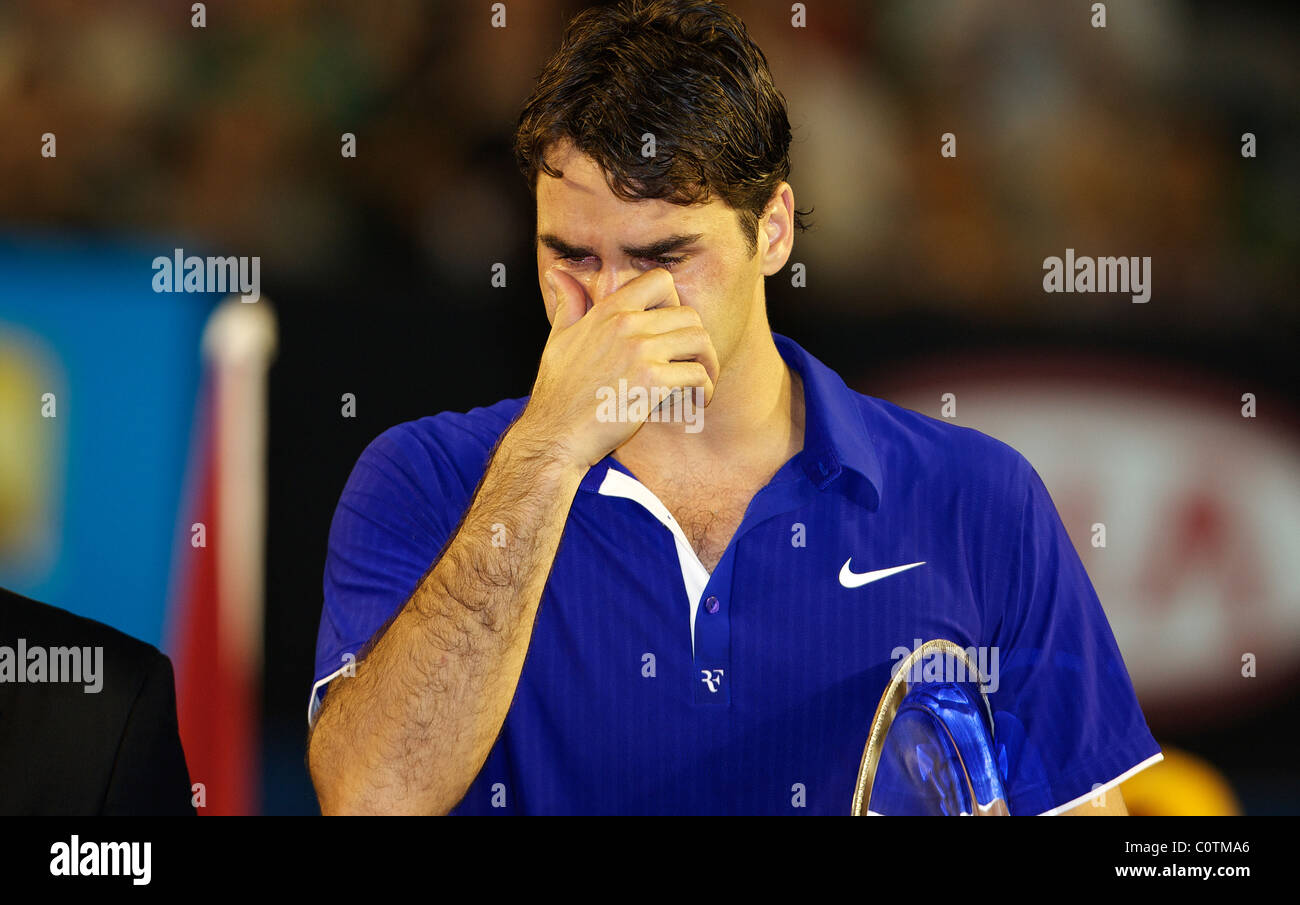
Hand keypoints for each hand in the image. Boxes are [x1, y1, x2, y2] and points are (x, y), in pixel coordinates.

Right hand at [516, 266, 718, 468]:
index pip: (660, 281)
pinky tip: (694, 402)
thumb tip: (556, 273)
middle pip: (689, 315)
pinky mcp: (651, 382)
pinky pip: (697, 376)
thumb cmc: (557, 392)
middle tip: (694, 362)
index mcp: (608, 311)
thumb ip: (568, 303)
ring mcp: (640, 352)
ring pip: (700, 342)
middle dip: (697, 340)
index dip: (675, 302)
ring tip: (701, 382)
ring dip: (707, 364)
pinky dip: (703, 390)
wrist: (556, 433)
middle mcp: (626, 325)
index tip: (672, 329)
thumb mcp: (558, 338)